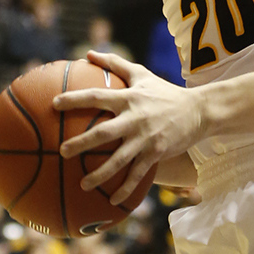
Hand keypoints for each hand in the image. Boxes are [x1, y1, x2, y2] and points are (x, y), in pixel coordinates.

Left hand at [53, 51, 204, 204]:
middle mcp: (135, 118)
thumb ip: (115, 63)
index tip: (54, 104)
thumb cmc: (165, 92)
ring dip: (99, 173)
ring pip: (119, 159)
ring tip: (82, 184)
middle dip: (81, 143)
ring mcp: (146, 138)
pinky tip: (113, 200)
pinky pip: (138, 174)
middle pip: (103, 132)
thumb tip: (88, 53)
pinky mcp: (156, 153)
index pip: (97, 97)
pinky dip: (126, 188)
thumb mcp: (142, 74)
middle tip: (61, 151)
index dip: (75, 100)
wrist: (198, 110)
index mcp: (129, 98)